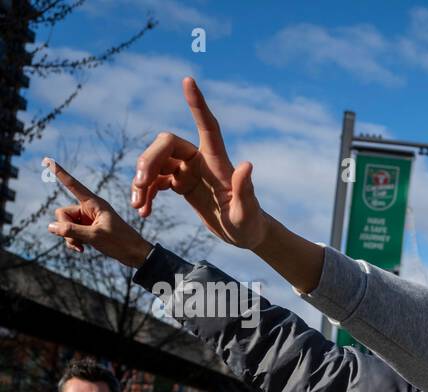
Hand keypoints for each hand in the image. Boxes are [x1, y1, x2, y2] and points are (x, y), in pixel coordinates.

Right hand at [44, 159, 153, 267]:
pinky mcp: (88, 229)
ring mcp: (88, 219)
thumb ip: (71, 231)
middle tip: (77, 240)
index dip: (59, 173)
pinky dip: (73, 241)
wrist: (135, 255)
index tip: (46, 160)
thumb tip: (50, 227)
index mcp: (94, 203)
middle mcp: (89, 208)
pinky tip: (81, 249)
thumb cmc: (120, 242)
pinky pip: (71, 232)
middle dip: (65, 228)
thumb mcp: (95, 236)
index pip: (72, 185)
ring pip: (65, 224)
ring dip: (69, 237)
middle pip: (62, 213)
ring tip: (82, 247)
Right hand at [131, 76, 268, 249]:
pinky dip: (146, 193)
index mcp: (218, 162)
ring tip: (138, 207)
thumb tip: (248, 165)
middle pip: (166, 145)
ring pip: (155, 162)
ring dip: (142, 181)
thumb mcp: (246, 213)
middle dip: (149, 161)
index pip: (208, 126)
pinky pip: (155, 181)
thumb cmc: (250, 225)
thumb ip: (245, 191)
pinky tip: (144, 212)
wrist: (245, 236)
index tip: (188, 80)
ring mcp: (189, 170)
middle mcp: (201, 160)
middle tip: (141, 185)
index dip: (197, 103)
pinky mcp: (181, 183)